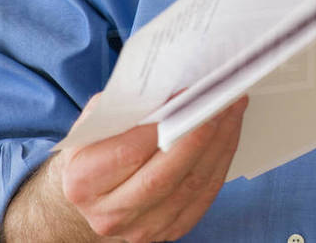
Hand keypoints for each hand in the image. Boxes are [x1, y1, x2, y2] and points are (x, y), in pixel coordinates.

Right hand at [53, 93, 247, 242]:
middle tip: (222, 99)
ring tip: (233, 108)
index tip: (189, 94)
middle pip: (164, 175)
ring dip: (219, 142)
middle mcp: (108, 214)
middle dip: (199, 133)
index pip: (129, 151)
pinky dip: (222, 159)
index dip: (163, 123)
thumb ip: (127, 105)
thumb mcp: (99, 118)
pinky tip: (230, 132)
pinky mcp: (170, 229)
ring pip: (191, 185)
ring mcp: (141, 228)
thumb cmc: (99, 143)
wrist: (96, 188)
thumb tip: (173, 88)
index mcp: (82, 182)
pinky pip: (205, 194)